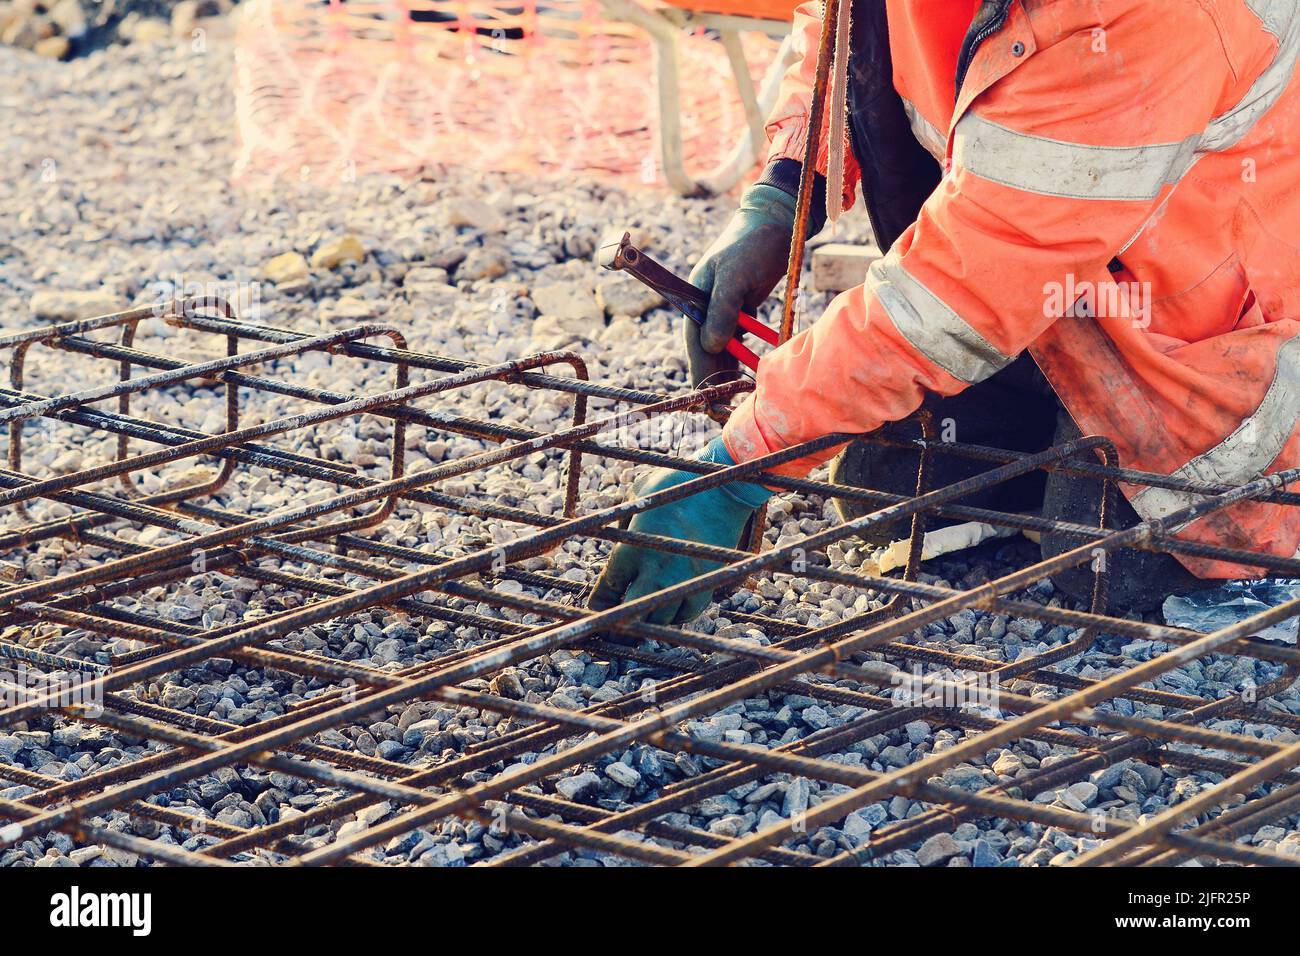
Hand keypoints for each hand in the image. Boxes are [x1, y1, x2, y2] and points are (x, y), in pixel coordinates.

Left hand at [589, 438, 771, 626]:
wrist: (724, 488)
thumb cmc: (677, 485)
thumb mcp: (639, 496)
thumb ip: (625, 521)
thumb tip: (618, 537)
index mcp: (633, 549)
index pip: (607, 588)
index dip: (598, 604)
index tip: (594, 611)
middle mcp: (656, 570)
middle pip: (631, 614)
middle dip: (619, 629)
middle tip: (613, 636)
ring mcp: (683, 579)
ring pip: (661, 619)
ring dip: (649, 623)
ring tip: (642, 622)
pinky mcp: (707, 582)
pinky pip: (689, 613)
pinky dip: (677, 617)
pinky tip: (670, 611)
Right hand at [685, 184, 794, 396]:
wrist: (775, 222)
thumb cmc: (752, 244)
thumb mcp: (736, 276)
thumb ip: (723, 310)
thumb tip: (712, 345)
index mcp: (695, 297)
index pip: (695, 340)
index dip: (700, 368)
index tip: (706, 395)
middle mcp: (706, 306)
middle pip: (707, 348)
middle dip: (715, 376)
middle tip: (722, 406)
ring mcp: (724, 308)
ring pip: (724, 346)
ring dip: (731, 369)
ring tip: (738, 397)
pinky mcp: (742, 308)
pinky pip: (740, 338)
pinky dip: (746, 355)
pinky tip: (754, 373)